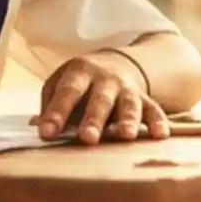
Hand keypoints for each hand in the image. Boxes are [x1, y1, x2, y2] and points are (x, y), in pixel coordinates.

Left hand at [37, 51, 168, 144]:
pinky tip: (161, 135)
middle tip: (87, 138)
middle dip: (93, 119)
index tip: (47, 133)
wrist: (118, 63)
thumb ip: (51, 105)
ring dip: (128, 119)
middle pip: (99, 99)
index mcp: (80, 72)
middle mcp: (105, 79)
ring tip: (126, 135)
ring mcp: (127, 88)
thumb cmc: (81, 82)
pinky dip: (158, 121)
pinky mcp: (144, 98)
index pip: (67, 92)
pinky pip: (154, 109)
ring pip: (128, 104)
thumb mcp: (62, 82)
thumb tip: (40, 129)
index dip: (57, 112)